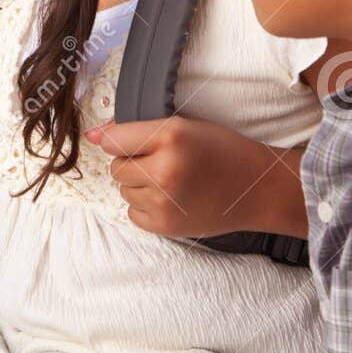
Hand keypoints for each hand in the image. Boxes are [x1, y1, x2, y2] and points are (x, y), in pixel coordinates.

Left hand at [86, 115, 302, 238]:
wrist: (258, 189)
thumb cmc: (222, 151)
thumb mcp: (185, 126)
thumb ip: (138, 130)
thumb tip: (93, 136)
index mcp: (170, 136)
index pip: (113, 140)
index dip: (119, 140)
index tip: (130, 142)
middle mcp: (163, 169)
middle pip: (115, 166)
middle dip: (132, 163)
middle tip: (162, 161)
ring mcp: (163, 201)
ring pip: (123, 189)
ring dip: (139, 184)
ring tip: (171, 180)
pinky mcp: (164, 226)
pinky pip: (132, 212)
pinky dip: (146, 206)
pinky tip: (171, 198)